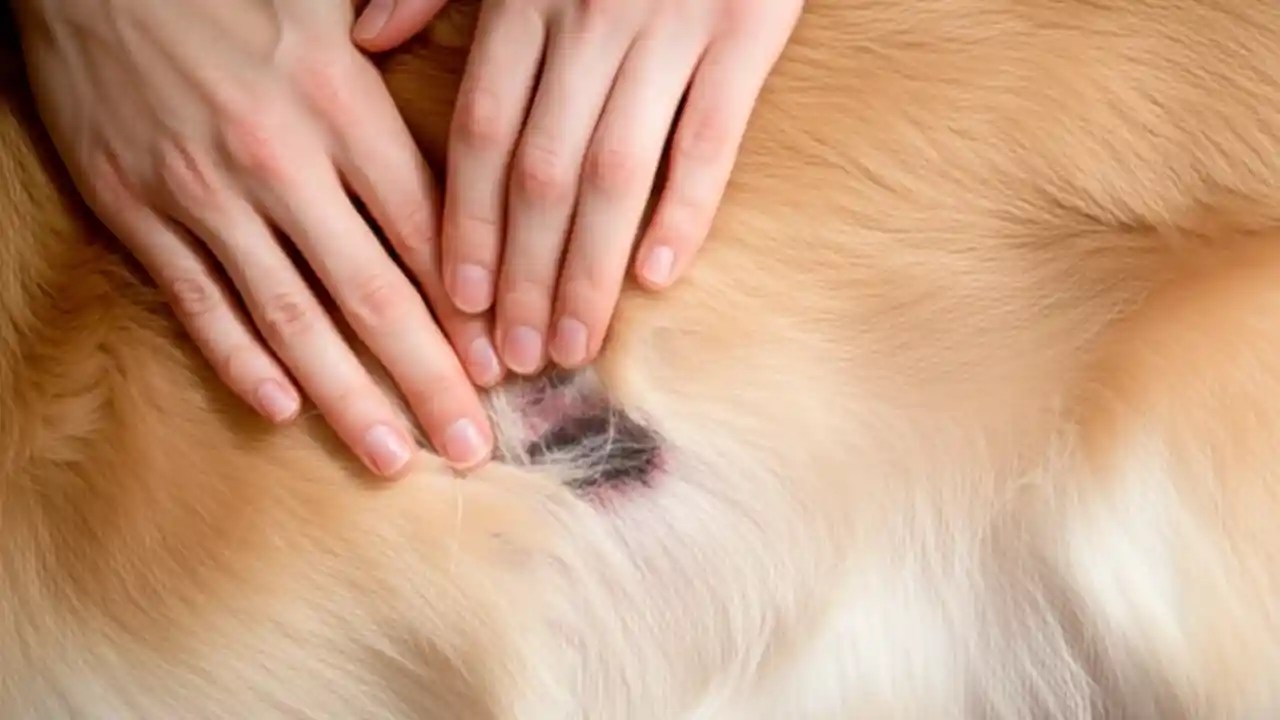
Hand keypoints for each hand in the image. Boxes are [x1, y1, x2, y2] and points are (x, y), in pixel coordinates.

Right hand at [13, 0, 494, 475]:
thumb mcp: (330, 4)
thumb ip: (398, 80)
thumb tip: (470, 147)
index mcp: (338, 103)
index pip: (425, 229)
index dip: (469, 308)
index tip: (502, 366)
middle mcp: (278, 160)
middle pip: (371, 292)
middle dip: (427, 378)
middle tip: (468, 444)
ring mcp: (202, 193)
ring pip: (288, 317)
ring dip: (344, 395)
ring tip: (390, 457)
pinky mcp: (135, 209)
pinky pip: (196, 302)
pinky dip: (237, 360)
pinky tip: (280, 409)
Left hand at [354, 0, 802, 373]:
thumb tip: (367, 37)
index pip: (482, 135)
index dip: (466, 226)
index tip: (457, 304)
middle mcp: (590, 21)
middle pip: (542, 173)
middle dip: (521, 273)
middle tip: (509, 356)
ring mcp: (671, 29)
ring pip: (616, 172)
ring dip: (587, 267)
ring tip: (569, 342)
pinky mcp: (746, 34)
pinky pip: (709, 138)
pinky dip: (686, 210)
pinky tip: (657, 278)